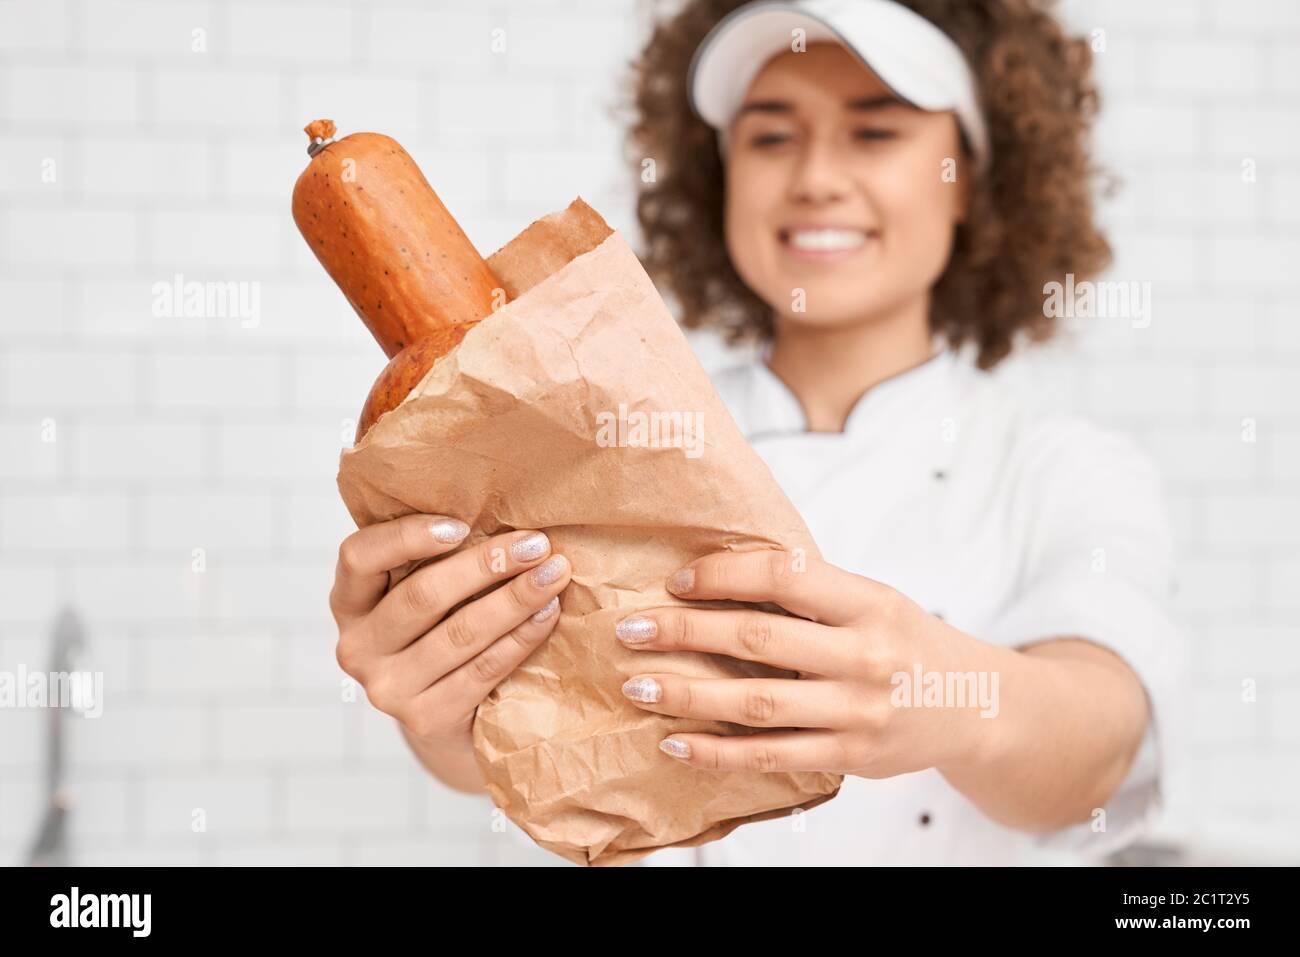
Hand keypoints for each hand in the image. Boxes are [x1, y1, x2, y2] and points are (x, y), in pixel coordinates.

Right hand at [330, 514, 570, 753]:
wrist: (443, 720)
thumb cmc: (436, 633)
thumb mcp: (418, 593)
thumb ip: (431, 560)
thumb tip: (497, 513)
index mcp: (349, 603)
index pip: (359, 557)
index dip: (407, 537)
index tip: (462, 525)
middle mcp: (357, 647)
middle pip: (422, 596)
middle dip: (486, 564)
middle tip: (536, 544)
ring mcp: (389, 688)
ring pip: (460, 633)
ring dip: (516, 599)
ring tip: (554, 573)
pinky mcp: (427, 718)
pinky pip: (484, 668)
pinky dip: (522, 636)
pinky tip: (548, 613)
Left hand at [613, 549, 992, 776]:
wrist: (977, 706)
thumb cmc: (906, 642)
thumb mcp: (874, 600)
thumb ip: (812, 593)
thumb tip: (718, 574)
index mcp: (869, 602)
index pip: (785, 576)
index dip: (724, 574)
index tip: (677, 581)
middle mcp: (865, 654)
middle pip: (758, 640)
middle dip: (684, 633)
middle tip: (629, 629)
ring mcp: (858, 711)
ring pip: (755, 704)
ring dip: (688, 696)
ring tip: (638, 688)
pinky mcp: (851, 756)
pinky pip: (771, 756)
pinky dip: (718, 753)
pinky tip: (677, 742)